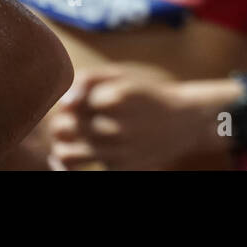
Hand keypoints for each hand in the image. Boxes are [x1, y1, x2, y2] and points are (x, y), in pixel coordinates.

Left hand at [46, 65, 237, 170]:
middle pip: (62, 127)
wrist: (184, 122)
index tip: (78, 101)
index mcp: (119, 97)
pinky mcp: (120, 169)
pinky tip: (83, 151)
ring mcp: (120, 152)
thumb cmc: (146, 95)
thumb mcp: (123, 76)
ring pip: (65, 154)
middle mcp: (120, 126)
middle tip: (73, 119)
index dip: (68, 101)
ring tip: (71, 138)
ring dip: (62, 145)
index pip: (68, 103)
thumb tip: (64, 102)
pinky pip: (81, 170)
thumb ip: (89, 80)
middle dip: (62, 121)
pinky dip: (76, 161)